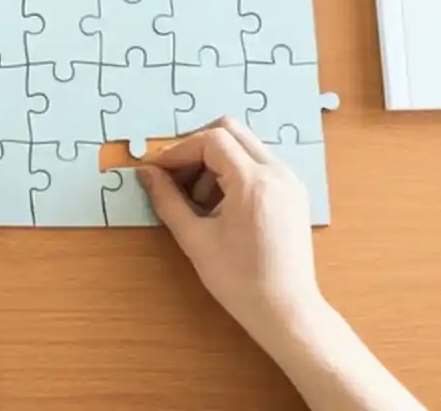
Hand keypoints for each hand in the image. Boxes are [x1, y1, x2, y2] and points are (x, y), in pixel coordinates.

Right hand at [137, 117, 322, 340]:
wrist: (286, 310)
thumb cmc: (239, 280)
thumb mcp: (195, 239)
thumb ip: (167, 199)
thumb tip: (146, 173)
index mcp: (253, 183)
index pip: (211, 141)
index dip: (178, 151)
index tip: (158, 171)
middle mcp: (277, 173)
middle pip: (230, 130)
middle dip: (196, 147)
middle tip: (175, 175)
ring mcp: (290, 180)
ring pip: (244, 144)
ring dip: (215, 160)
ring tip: (197, 199)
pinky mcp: (293, 191)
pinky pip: (258, 162)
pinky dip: (233, 170)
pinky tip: (220, 204)